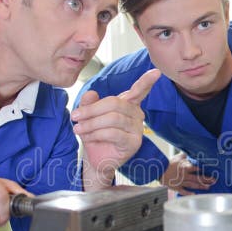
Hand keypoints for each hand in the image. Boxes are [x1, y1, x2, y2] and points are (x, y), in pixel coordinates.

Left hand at [72, 69, 160, 189]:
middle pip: (115, 103)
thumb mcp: (88, 115)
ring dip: (91, 123)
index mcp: (128, 104)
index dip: (147, 81)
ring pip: (113, 119)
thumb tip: (91, 93)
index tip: (156, 72)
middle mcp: (136, 114)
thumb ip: (89, 102)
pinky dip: (96, 134)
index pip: (139, 90)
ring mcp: (137, 129)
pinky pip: (114, 133)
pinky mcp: (133, 143)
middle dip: (92, 110)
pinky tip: (87, 137)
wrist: (95, 158)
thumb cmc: (94, 134)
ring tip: (78, 128)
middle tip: (75, 116)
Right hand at [160, 152, 215, 195]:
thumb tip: (191, 151)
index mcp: (184, 167)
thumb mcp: (177, 157)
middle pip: (197, 178)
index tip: (210, 171)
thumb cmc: (167, 163)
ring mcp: (180, 182)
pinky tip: (195, 194)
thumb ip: (185, 155)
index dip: (203, 170)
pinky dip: (189, 193)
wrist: (158, 170)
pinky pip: (183, 191)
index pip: (196, 168)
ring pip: (192, 185)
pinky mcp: (176, 187)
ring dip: (201, 186)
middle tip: (214, 180)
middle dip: (206, 179)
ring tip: (208, 187)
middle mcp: (184, 175)